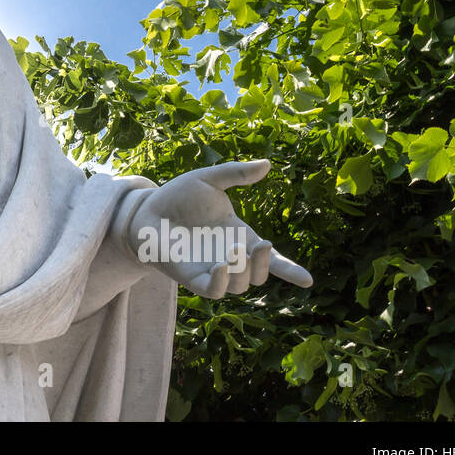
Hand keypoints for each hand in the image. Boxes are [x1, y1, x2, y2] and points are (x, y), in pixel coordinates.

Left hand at [127, 159, 312, 298]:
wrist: (146, 209)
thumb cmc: (178, 195)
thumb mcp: (210, 180)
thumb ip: (236, 174)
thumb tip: (266, 164)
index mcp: (239, 236)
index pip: (270, 259)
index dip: (289, 270)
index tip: (307, 280)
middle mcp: (229, 257)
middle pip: (258, 275)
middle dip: (265, 265)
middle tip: (261, 244)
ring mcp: (211, 270)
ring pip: (239, 286)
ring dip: (244, 272)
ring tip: (234, 251)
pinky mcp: (192, 278)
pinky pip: (213, 291)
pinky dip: (221, 283)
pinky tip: (221, 266)